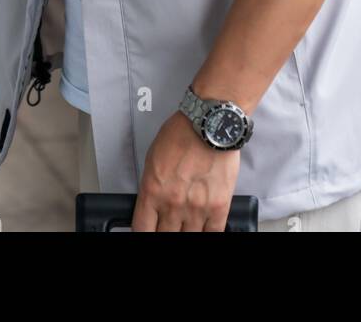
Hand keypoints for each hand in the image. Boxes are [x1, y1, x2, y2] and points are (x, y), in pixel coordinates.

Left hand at [130, 112, 240, 231]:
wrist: (209, 123)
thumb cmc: (182, 133)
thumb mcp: (153, 158)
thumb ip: (152, 185)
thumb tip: (151, 204)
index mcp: (152, 191)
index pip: (142, 230)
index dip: (144, 234)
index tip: (149, 231)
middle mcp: (173, 204)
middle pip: (164, 236)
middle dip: (165, 232)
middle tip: (169, 225)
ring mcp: (197, 208)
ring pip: (189, 237)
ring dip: (186, 232)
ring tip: (186, 225)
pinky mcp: (218, 206)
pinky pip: (213, 234)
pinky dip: (208, 234)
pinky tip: (204, 228)